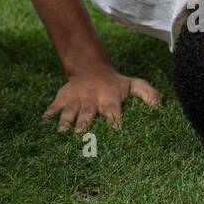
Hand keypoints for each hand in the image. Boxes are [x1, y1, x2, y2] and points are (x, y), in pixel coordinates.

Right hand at [43, 68, 159, 132]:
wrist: (91, 68)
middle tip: (81, 135)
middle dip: (84, 124)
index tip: (115, 131)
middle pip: (88, 113)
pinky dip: (48, 115)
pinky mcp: (62, 98)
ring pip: (70, 111)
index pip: (113, 111)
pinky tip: (43, 124)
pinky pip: (54, 107)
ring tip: (62, 133)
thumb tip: (160, 107)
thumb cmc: (116, 84)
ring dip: (66, 122)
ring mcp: (76, 99)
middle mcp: (92, 99)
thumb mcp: (134, 85)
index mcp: (110, 98)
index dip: (114, 120)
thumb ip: (148, 94)